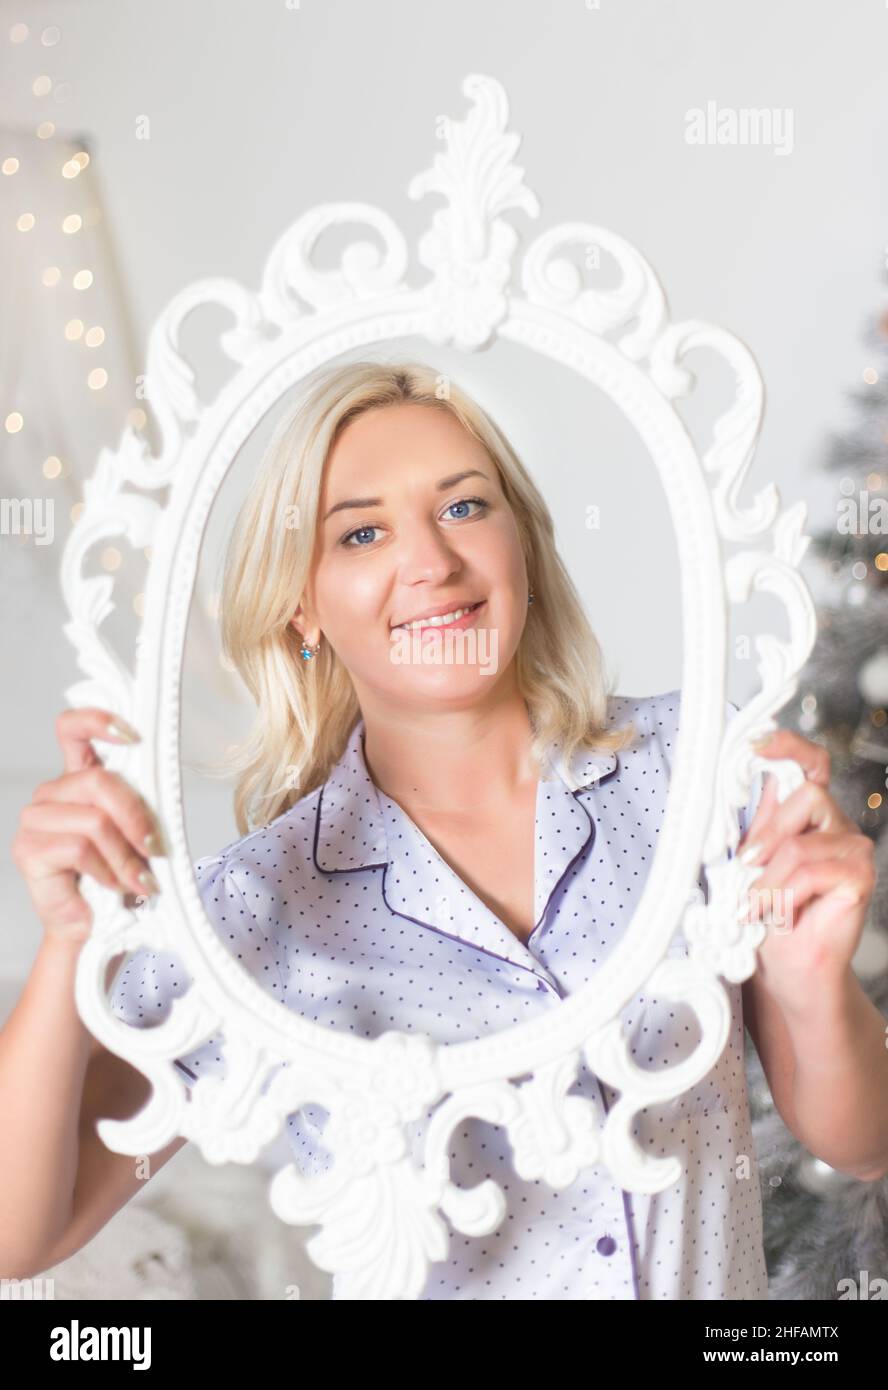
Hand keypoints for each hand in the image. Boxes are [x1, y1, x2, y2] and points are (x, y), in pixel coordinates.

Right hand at [11, 708, 162, 944]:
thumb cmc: (116, 873)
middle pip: (99, 781)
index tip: (133, 734)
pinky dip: (108, 871)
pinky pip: (79, 849)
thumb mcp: (135, 830)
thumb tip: (162, 779)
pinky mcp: (27, 849)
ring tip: (139, 880)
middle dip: (136, 817)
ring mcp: (35, 818)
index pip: (73, 729)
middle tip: (155, 848)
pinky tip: (114, 886)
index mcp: (77, 777)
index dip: (98, 720)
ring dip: (126, 856)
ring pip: (94, 821)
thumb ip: (139, 803)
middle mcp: (52, 792)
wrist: (92, 924)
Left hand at [737, 728, 875, 1004]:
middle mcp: (834, 824)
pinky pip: (813, 870)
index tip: (756, 743)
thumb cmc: (767, 916)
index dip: (789, 745)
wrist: (788, 967)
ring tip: (759, 905)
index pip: (810, 763)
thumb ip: (749, 828)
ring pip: (801, 842)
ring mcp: (854, 848)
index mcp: (805, 814)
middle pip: (809, 794)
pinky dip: (785, 894)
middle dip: (770, 831)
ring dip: (770, 879)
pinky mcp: (860, 875)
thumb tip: (723, 793)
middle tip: (747, 866)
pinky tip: (777, 913)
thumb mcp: (748, 863)